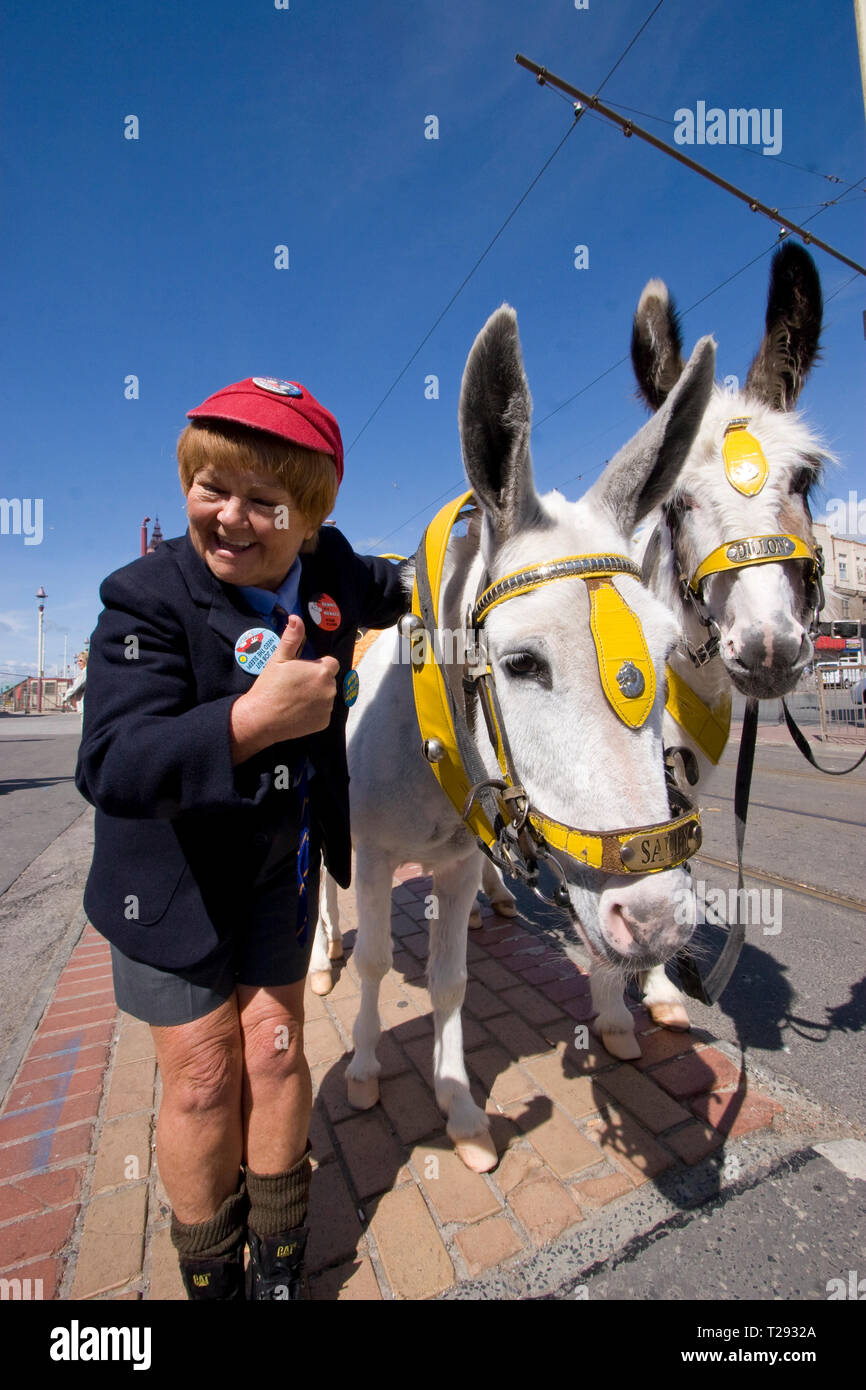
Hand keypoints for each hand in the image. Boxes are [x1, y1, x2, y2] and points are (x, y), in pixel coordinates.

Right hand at [229, 615, 338, 762]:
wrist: (261, 718)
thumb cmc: (269, 686)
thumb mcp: (279, 659)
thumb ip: (292, 638)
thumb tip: (296, 618)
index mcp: (322, 671)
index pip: (331, 663)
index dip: (317, 666)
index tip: (302, 671)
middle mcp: (330, 689)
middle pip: (328, 680)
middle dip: (316, 680)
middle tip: (295, 685)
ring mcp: (328, 708)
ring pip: (326, 696)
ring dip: (316, 696)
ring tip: (295, 699)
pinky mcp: (324, 723)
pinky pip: (323, 713)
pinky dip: (314, 712)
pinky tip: (297, 711)